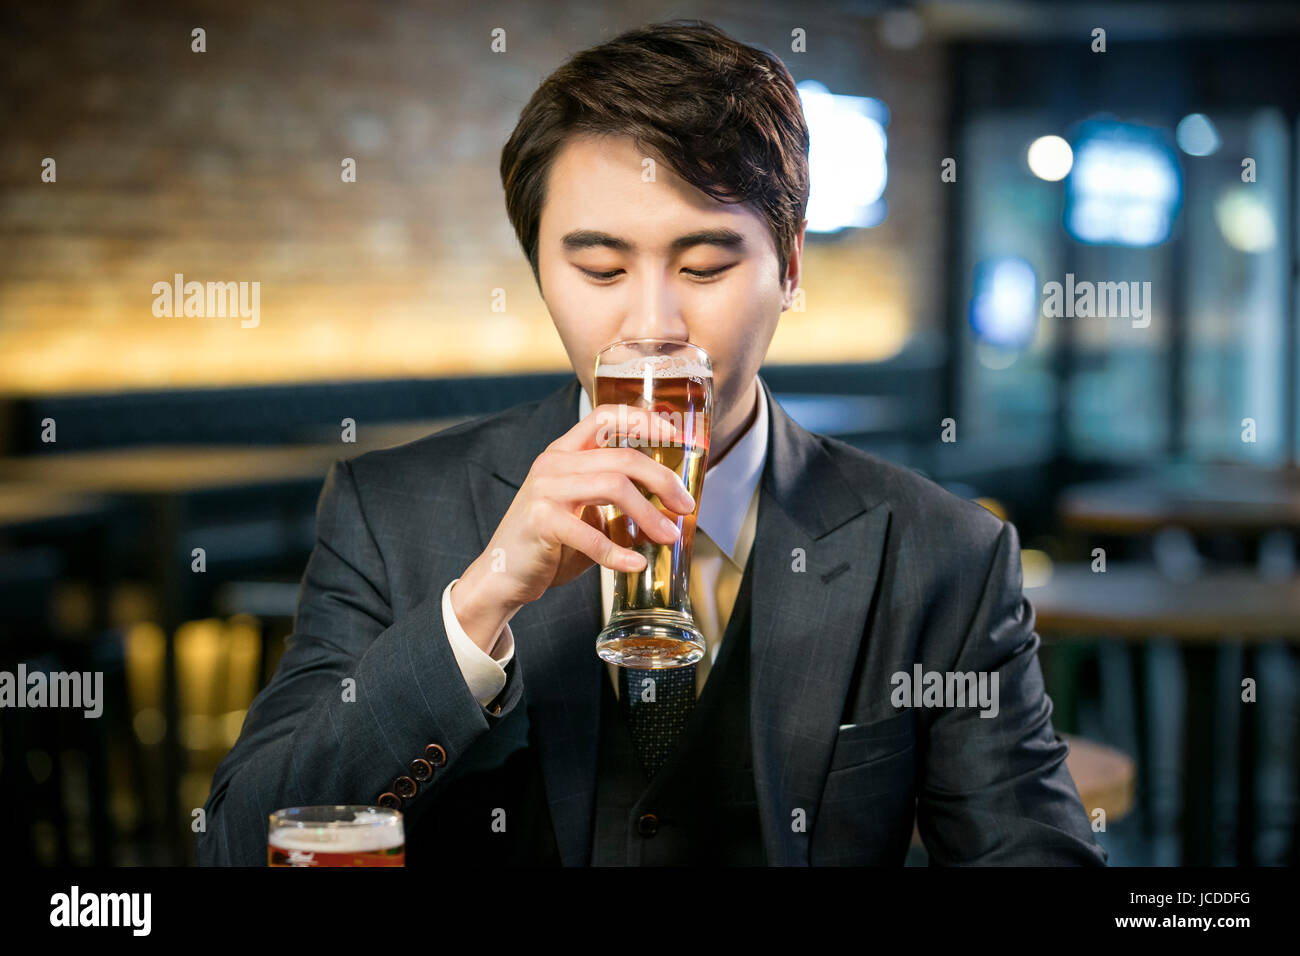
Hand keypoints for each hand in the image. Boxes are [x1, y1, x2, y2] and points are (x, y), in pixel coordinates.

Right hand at [450, 404, 696, 649]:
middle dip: (662, 480)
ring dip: (648, 515)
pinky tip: (635, 564)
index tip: (678, 439)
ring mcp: (544, 490)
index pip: (606, 416)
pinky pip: (591, 535)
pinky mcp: (540, 521)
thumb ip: (616, 499)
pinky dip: (618, 553)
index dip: (645, 421)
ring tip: (668, 536)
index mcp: (564, 453)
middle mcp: (553, 463)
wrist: (503, 575)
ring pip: (614, 487)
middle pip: (622, 457)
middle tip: (685, 505)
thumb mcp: (584, 511)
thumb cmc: (550, 544)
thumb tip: (669, 504)